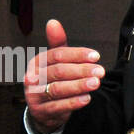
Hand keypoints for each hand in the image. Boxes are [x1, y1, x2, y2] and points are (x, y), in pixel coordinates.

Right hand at [23, 18, 105, 133]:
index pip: (57, 55)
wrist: (42, 110)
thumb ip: (57, 43)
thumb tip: (53, 22)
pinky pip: (58, 106)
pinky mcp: (41, 111)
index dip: (77, 55)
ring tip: (96, 83)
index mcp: (36, 62)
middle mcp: (33, 78)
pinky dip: (73, 102)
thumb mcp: (54, 62)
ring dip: (79, 86)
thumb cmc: (51, 80)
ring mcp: (35, 96)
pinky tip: (87, 98)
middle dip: (81, 71)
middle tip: (100, 71)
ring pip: (58, 89)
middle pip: (58, 71)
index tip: (96, 56)